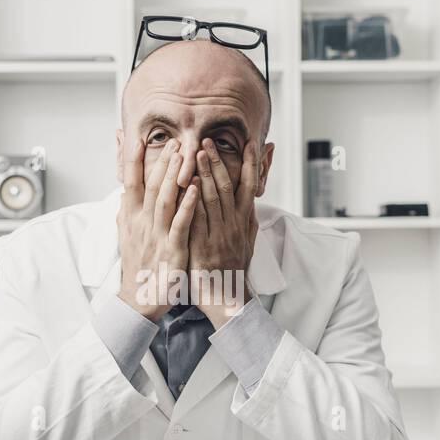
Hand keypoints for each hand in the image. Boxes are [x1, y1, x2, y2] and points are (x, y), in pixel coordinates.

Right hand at [117, 137, 198, 321]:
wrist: (139, 299)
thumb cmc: (138, 266)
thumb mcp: (127, 235)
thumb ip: (126, 212)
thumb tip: (123, 192)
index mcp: (131, 218)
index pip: (130, 182)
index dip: (132, 160)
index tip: (135, 138)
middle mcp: (141, 223)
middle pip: (150, 185)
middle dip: (161, 161)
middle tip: (172, 140)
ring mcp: (156, 236)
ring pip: (164, 199)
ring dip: (173, 176)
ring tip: (182, 155)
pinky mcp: (171, 250)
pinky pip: (180, 224)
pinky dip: (187, 206)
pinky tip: (195, 190)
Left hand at [190, 138, 259, 327]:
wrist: (227, 299)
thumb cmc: (233, 270)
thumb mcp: (247, 243)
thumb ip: (248, 221)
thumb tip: (251, 202)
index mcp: (244, 223)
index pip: (248, 187)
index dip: (250, 164)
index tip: (249, 144)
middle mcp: (233, 226)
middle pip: (227, 187)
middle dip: (219, 162)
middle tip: (209, 140)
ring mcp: (219, 236)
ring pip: (213, 198)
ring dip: (206, 173)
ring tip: (198, 152)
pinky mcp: (203, 247)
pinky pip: (197, 219)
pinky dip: (193, 200)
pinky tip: (188, 185)